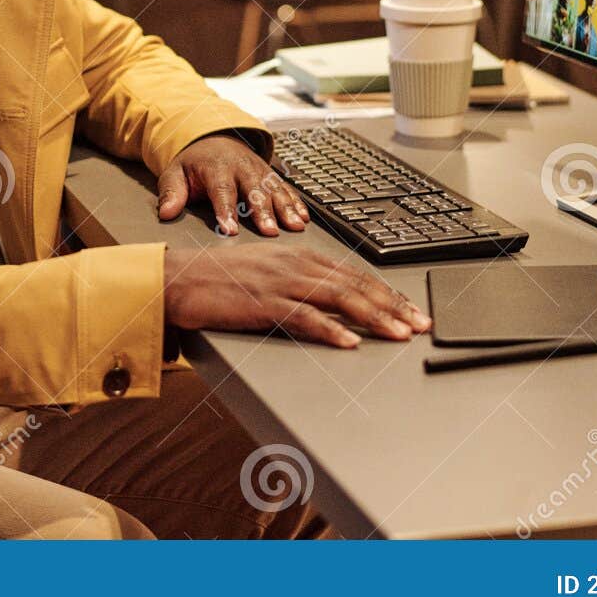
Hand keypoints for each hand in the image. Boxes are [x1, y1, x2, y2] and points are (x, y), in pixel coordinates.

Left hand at [159, 133, 307, 236]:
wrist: (212, 137)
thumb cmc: (193, 162)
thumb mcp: (174, 172)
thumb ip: (171, 193)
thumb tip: (166, 213)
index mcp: (216, 166)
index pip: (221, 190)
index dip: (226, 210)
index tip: (230, 229)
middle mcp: (241, 166)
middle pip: (254, 190)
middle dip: (262, 211)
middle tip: (269, 231)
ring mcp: (259, 169)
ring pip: (274, 189)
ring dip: (286, 208)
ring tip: (294, 226)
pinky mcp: (270, 174)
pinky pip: (285, 188)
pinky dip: (296, 202)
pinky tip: (303, 218)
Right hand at [163, 243, 430, 347]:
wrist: (175, 278)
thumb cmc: (216, 280)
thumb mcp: (266, 273)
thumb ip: (297, 283)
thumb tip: (330, 304)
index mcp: (298, 255)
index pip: (354, 274)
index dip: (387, 292)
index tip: (411, 309)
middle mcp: (295, 264)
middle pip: (355, 285)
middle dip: (394, 305)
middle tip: (421, 323)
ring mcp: (280, 282)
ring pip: (339, 299)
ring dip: (374, 317)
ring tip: (399, 333)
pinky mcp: (263, 302)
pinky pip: (304, 316)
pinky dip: (330, 329)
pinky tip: (349, 341)